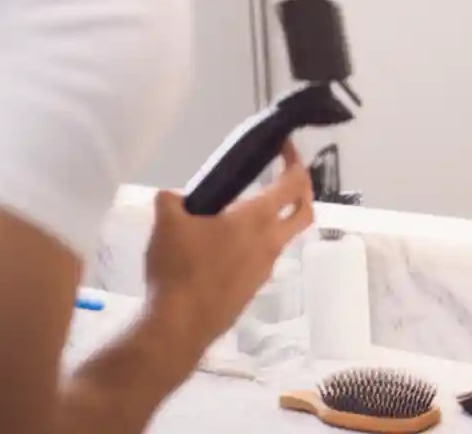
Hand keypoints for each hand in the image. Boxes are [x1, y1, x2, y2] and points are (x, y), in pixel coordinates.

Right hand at [141, 141, 314, 355]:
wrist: (180, 324)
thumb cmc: (180, 268)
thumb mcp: (167, 223)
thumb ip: (171, 201)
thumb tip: (172, 196)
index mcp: (258, 219)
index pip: (293, 182)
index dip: (295, 160)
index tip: (286, 146)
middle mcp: (272, 242)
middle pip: (304, 211)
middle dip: (302, 190)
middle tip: (286, 176)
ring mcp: (266, 269)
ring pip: (284, 237)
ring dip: (276, 220)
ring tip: (245, 211)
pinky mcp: (253, 290)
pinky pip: (263, 259)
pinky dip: (256, 245)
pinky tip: (227, 247)